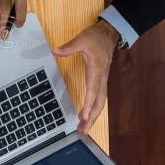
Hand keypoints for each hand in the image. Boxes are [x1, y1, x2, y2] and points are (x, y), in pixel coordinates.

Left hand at [52, 19, 119, 133]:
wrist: (109, 35)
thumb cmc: (96, 38)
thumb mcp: (82, 39)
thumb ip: (69, 46)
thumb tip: (55, 50)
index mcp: (96, 69)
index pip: (93, 90)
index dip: (88, 103)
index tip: (84, 115)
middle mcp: (101, 78)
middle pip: (99, 101)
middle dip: (92, 117)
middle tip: (83, 130)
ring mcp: (102, 80)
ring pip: (100, 102)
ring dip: (93, 116)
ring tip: (84, 128)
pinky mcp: (101, 81)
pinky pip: (99, 98)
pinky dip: (94, 109)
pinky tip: (86, 115)